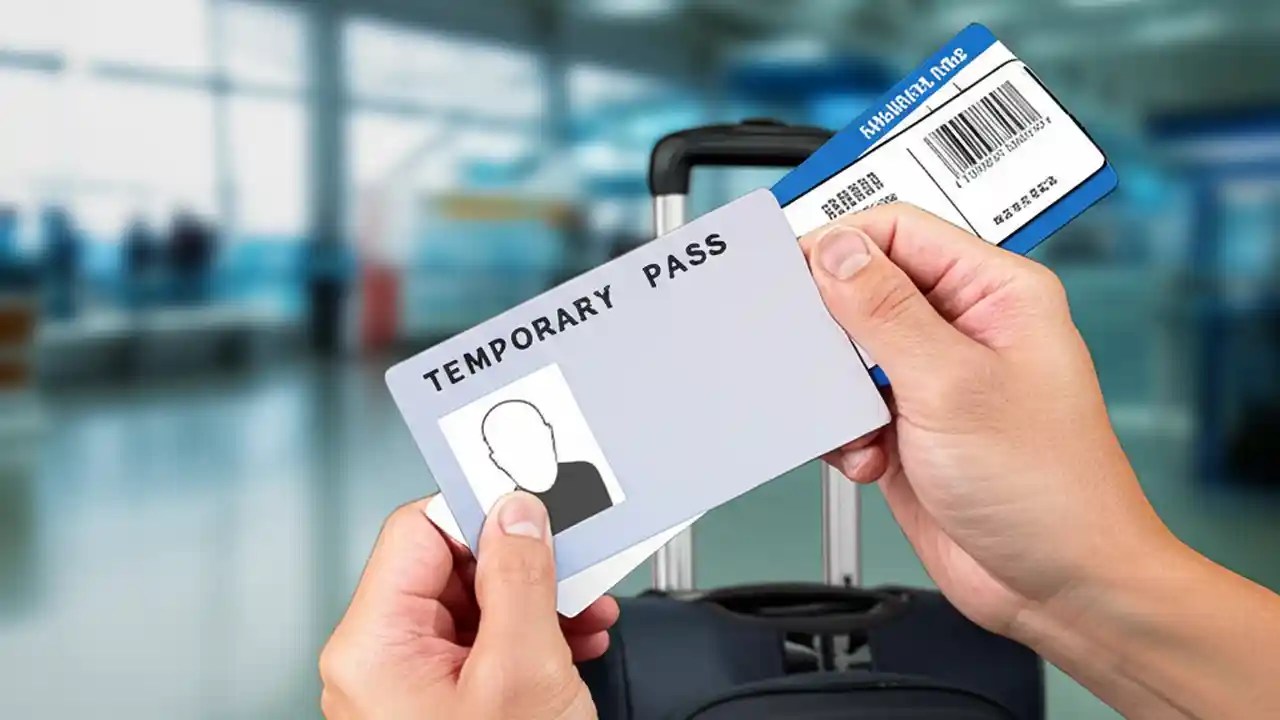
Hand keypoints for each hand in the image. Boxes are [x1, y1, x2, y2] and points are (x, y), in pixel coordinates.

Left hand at [320, 492, 612, 718]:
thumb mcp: (522, 669)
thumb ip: (520, 577)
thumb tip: (515, 512)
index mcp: (373, 645)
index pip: (418, 532)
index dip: (479, 510)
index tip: (532, 500)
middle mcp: (381, 663)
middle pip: (451, 569)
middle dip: (523, 563)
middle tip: (574, 561)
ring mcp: (411, 689)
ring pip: (476, 606)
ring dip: (537, 600)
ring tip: (586, 611)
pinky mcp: (444, 707)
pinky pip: (484, 646)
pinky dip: (532, 636)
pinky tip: (575, 640)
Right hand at [800, 204, 1171, 637]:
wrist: (1060, 587)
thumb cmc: (1049, 491)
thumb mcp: (952, 386)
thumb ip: (885, 313)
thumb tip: (835, 250)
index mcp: (995, 292)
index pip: (899, 232)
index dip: (841, 244)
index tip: (790, 269)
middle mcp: (964, 327)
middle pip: (866, 290)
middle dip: (832, 326)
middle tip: (810, 353)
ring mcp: (933, 379)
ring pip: (848, 353)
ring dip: (837, 390)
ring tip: (857, 422)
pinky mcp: (908, 427)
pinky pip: (848, 408)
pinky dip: (843, 433)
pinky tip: (870, 459)